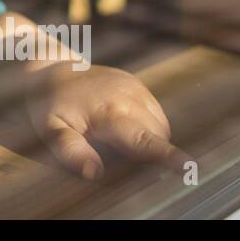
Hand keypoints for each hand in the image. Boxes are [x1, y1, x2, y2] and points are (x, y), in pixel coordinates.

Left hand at [23, 63, 193, 180]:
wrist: (49, 68)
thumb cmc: (49, 104)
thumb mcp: (50, 130)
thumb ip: (71, 151)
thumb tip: (94, 172)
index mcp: (108, 111)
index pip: (144, 140)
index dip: (167, 156)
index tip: (190, 167)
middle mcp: (128, 96)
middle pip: (156, 138)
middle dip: (147, 154)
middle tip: (114, 153)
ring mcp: (135, 87)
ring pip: (160, 127)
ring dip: (148, 140)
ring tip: (112, 137)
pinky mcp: (137, 84)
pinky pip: (155, 114)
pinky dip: (146, 127)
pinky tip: (120, 126)